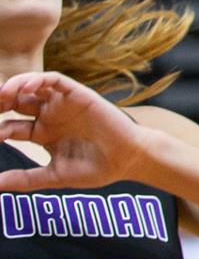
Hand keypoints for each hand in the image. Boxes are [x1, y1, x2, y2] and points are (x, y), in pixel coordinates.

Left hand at [0, 71, 153, 192]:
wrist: (127, 160)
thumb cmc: (95, 169)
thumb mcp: (54, 175)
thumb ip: (25, 179)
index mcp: (41, 134)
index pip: (10, 126)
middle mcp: (49, 116)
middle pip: (15, 103)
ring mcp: (62, 104)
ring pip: (31, 87)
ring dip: (13, 87)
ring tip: (1, 94)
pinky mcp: (77, 93)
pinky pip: (54, 80)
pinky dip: (37, 79)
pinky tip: (25, 87)